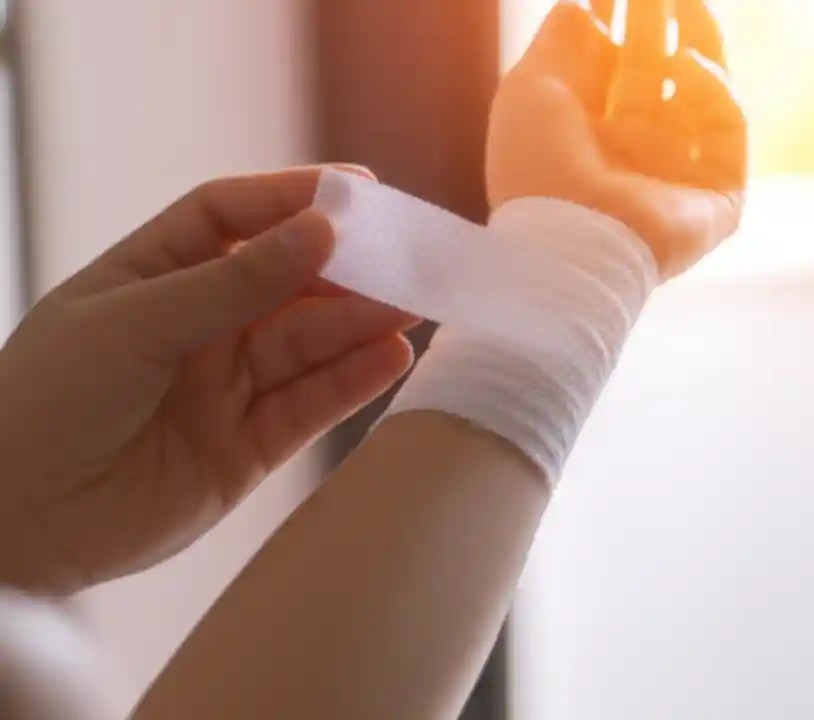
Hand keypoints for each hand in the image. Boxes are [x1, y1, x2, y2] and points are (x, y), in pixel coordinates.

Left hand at [0, 167, 418, 593]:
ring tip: (414, 303)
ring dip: (362, 321)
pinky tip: (391, 355)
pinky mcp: (250, 448)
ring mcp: (226, 388)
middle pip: (286, 282)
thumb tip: (321, 232)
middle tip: (407, 254)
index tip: (358, 189)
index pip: (231, 219)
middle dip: (346, 268)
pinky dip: (354, 382)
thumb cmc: (45, 403)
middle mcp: (196, 327)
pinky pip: (312, 405)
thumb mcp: (136, 323)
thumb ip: (234, 284)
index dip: (292, 198)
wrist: (16, 525)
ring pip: (309, 343)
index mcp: (152, 276)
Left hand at [487, 0, 746, 276]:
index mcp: (583, 134)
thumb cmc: (539, 168)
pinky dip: (711, 89)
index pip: (610, 65)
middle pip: (655, 73)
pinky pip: (726, 127)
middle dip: (660, 22)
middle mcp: (631, 152)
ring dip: (697, 42)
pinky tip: (685, 64)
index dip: (618, 18)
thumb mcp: (531, 87)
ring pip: (699, 94)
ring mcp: (676, 171)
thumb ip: (560, 38)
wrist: (573, 240)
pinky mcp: (718, 191)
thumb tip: (582, 3)